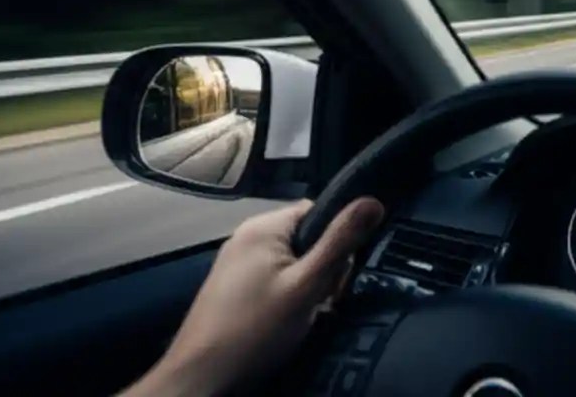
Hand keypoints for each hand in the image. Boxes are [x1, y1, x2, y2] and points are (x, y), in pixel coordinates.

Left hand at [124, 197, 383, 396]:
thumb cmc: (255, 328)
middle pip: (305, 238)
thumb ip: (340, 242)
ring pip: (291, 262)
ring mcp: (236, 262)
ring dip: (306, 286)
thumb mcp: (307, 285)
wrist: (202, 374)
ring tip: (302, 313)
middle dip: (322, 268)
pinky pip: (273, 278)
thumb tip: (373, 201)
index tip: (340, 273)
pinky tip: (285, 320)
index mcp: (263, 226)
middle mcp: (246, 236)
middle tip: (320, 299)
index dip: (337, 240)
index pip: (317, 212)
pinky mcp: (232, 286)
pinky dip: (287, 295)